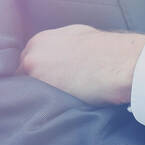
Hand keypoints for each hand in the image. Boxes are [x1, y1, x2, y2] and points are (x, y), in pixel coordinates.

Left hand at [19, 25, 144, 104]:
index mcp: (40, 40)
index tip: (46, 82)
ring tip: (53, 102)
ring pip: (26, 89)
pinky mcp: (42, 90)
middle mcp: (33, 53)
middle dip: (34, 83)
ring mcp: (34, 72)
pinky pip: (34, 102)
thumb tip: (58, 56)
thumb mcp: (78, 36)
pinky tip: (54, 108)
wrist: (120, 63)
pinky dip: (41, 106)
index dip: (38, 74)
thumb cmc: (106, 50)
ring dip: (37, 96)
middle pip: (24, 74)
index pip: (28, 61)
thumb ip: (60, 46)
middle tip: (49, 94)